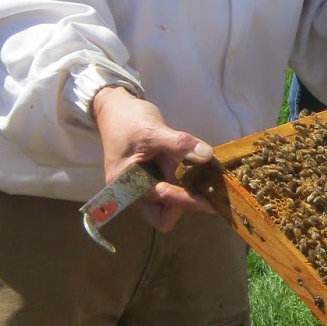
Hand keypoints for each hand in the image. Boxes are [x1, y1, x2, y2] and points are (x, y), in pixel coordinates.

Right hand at [91, 85, 214, 231]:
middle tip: (207, 188)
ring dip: (188, 193)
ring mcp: (143, 187)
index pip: (161, 203)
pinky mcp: (153, 179)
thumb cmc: (128, 120)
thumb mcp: (153, 130)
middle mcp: (134, 192)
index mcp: (127, 185)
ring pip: (169, 205)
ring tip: (206, 177)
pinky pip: (171, 189)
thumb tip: (207, 155)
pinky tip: (199, 170)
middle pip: (164, 216)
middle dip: (186, 204)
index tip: (211, 199)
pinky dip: (185, 183)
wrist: (115, 109)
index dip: (187, 201)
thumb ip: (179, 144)